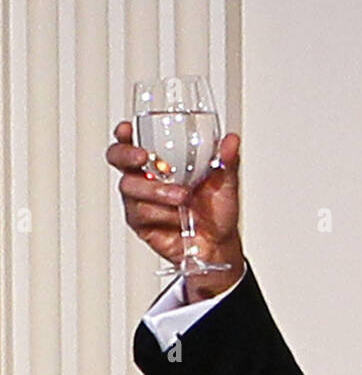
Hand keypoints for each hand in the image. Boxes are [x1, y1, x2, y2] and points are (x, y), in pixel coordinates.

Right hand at [106, 121, 245, 299]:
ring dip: (155, 191)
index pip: (134, 140)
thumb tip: (231, 141)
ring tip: (181, 197)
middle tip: (142, 157)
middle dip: (126, 155)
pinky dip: (160, 213)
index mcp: (160, 161)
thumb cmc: (216, 212)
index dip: (125, 133)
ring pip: (130, 187)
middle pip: (118, 158)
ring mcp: (140, 200)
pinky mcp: (141, 223)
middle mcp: (146, 177)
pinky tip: (176, 216)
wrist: (219, 245)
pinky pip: (140, 213)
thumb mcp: (225, 183)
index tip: (129, 129)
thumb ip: (226, 161)